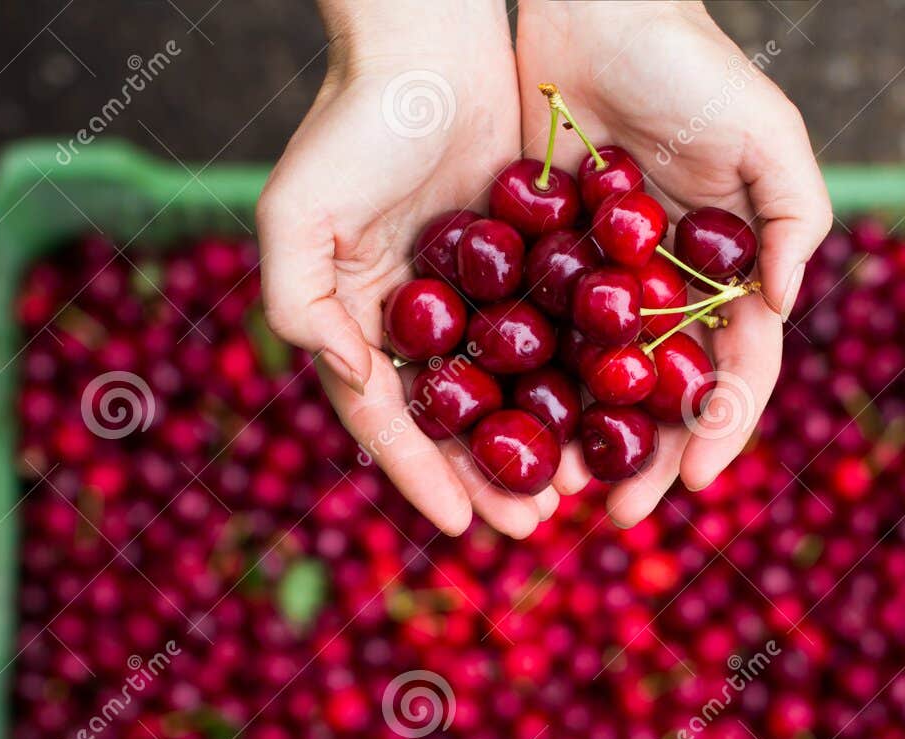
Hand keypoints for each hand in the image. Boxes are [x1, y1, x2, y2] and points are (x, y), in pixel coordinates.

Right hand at [258, 0, 557, 538]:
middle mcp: (413, 321)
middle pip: (452, 420)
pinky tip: (608, 412)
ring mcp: (470, 296)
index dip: (420, 475)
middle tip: (533, 523)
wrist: (428, 38)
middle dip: (488, 476)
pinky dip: (573, 376)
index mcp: (355, 322)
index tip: (461, 524)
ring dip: (537, 442)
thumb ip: (304, 306)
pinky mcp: (524, 263)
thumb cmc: (352, 122)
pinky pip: (550, 333)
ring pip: (508, 389)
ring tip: (575, 488)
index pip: (386, 419)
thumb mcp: (296, 214)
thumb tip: (360, 383)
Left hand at [516, 0, 831, 525]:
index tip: (695, 484)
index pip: (732, 372)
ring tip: (557, 488)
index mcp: (725, 275)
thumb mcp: (765, 132)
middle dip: (647, 459)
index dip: (719, 430)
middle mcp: (665, 292)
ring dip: (582, 440)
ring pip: (595, 384)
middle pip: (660, 398)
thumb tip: (780, 312)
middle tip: (617, 513)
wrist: (591, 5)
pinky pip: (534, 338)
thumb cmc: (689, 61)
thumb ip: (791, 218)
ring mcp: (602, 284)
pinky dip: (526, 387)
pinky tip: (505, 428)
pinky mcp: (542, 262)